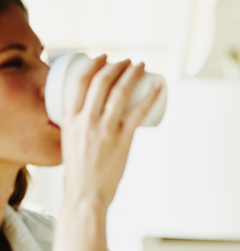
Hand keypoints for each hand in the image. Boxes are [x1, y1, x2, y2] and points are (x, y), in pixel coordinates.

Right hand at [59, 55, 160, 207]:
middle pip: (102, 82)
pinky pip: (139, 113)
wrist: (85, 194)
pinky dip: (150, 96)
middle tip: (127, 61)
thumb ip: (80, 125)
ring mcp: (105, 130)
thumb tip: (95, 112)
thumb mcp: (70, 140)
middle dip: (117, 65)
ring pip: (120, 93)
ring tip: (141, 66)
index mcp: (69, 118)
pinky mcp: (122, 140)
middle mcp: (85, 120)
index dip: (93, 64)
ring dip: (133, 74)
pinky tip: (158, 86)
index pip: (79, 82)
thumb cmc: (80, 170)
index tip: (104, 57)